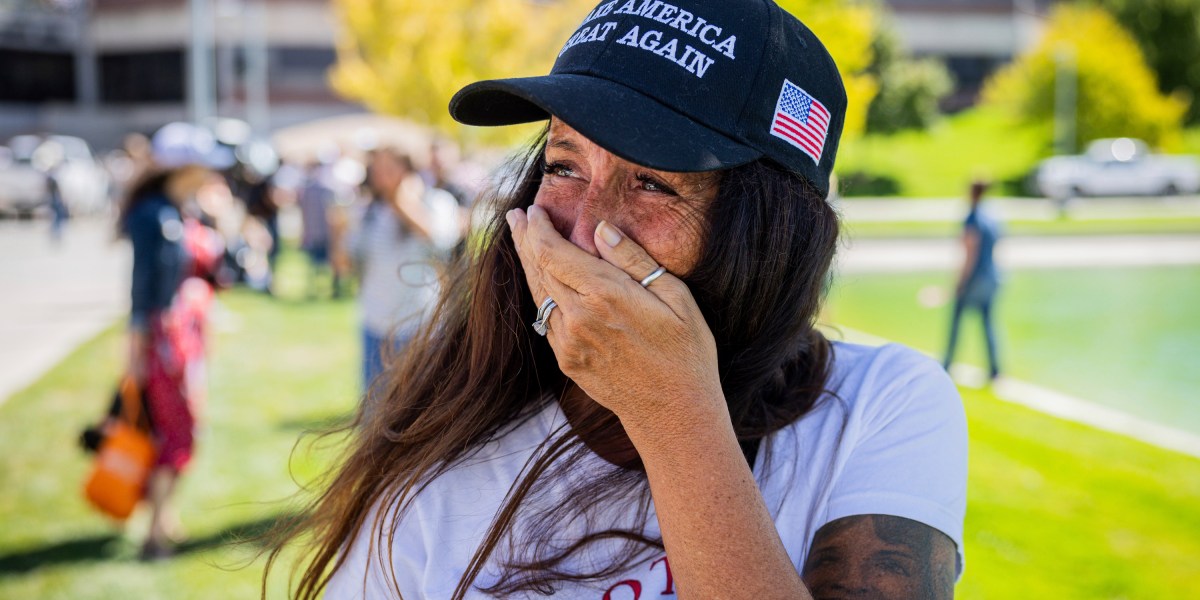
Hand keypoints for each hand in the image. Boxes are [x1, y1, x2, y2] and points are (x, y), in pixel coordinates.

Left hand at [506, 205, 724, 426]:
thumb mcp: (676, 297)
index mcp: (605, 296)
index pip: (554, 252)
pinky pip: (546, 319)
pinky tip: (543, 280)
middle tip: (516, 216)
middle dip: (525, 239)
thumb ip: (634, 260)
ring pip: (538, 294)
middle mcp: (578, 318)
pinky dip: (540, 293)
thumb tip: (601, 229)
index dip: (538, 229)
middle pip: (538, 269)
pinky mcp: (567, 361)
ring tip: (522, 240)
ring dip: (528, 264)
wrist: (675, 413)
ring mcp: (568, 343)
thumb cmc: (686, 352)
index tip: (533, 210)